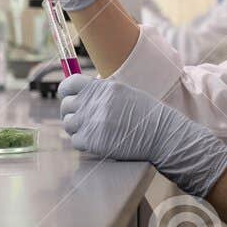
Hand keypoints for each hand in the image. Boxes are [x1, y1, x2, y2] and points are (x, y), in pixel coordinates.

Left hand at [59, 74, 226, 197]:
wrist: (160, 134)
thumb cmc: (146, 115)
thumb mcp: (124, 93)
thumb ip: (101, 93)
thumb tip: (81, 95)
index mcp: (102, 88)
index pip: (69, 84)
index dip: (66, 92)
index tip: (68, 97)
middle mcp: (94, 102)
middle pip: (66, 106)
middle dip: (72, 112)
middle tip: (82, 119)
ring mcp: (91, 121)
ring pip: (69, 124)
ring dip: (77, 128)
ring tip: (93, 130)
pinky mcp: (92, 140)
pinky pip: (76, 140)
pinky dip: (83, 142)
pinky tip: (97, 141)